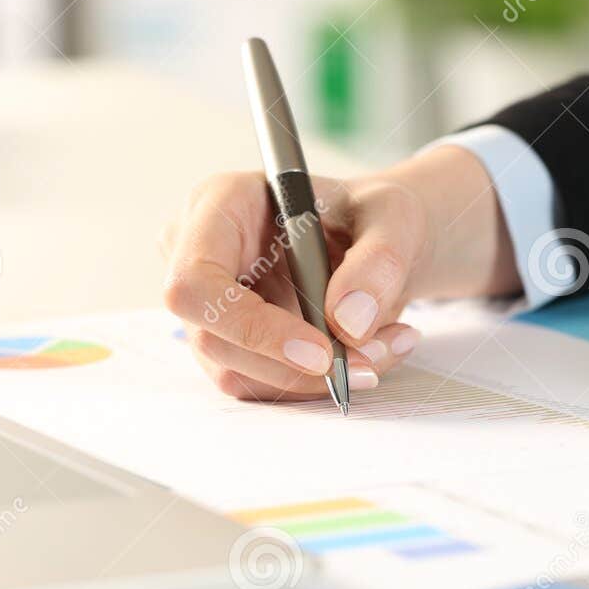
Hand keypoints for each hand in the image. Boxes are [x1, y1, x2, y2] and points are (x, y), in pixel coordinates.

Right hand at [162, 147, 515, 400]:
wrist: (373, 241)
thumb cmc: (371, 214)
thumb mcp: (392, 218)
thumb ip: (378, 261)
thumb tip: (349, 323)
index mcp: (219, 205)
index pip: (196, 280)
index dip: (250, 325)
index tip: (321, 352)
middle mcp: (196, 255)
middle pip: (212, 337)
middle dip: (295, 366)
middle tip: (370, 362)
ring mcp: (207, 306)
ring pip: (238, 371)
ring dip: (313, 380)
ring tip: (383, 348)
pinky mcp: (229, 343)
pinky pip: (261, 383)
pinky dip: (314, 383)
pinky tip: (365, 354)